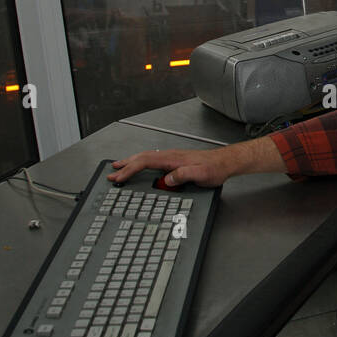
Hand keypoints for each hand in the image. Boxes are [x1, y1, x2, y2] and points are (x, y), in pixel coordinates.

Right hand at [109, 147, 238, 188]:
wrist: (224, 162)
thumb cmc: (214, 168)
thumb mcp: (201, 174)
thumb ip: (184, 175)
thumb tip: (167, 179)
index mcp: (173, 159)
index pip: (145, 162)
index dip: (130, 169)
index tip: (119, 176)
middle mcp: (170, 156)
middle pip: (142, 157)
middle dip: (125, 165)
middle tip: (112, 172)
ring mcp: (172, 158)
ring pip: (146, 157)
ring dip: (131, 162)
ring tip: (119, 166)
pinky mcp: (175, 161)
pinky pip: (152, 160)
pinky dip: (141, 162)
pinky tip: (139, 166)